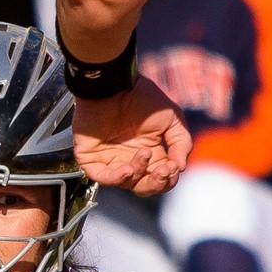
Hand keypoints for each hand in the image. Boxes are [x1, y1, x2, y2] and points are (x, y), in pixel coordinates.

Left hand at [72, 78, 191, 196]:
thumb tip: (180, 168)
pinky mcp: (91, 159)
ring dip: (138, 173)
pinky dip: (117, 177)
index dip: (167, 178)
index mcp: (150, 153)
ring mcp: (110, 161)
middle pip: (144, 186)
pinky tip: (127, 169)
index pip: (160, 178)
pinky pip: (102, 177)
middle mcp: (130, 160)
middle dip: (156, 182)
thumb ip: (181, 142)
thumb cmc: (142, 96)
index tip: (172, 166)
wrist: (115, 85)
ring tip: (143, 154)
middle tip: (163, 170)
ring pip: (126, 183)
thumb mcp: (171, 118)